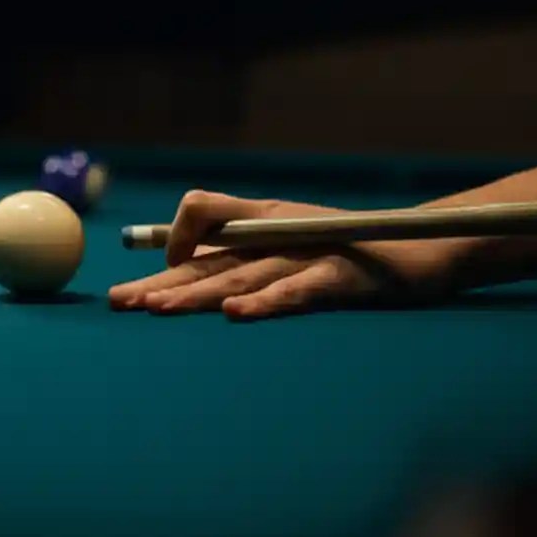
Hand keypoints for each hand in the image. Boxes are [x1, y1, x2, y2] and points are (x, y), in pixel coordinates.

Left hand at [108, 191, 448, 318]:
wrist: (417, 249)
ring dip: (197, 294)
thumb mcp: (283, 238)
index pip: (199, 226)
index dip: (171, 253)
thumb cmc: (342, 247)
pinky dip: (265, 302)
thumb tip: (177, 263)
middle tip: (119, 302)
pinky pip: (296, 292)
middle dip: (160, 283)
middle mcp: (275, 234)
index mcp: (258, 223)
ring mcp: (305, 255)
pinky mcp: (337, 279)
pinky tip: (234, 313)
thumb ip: (235, 246)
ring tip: (156, 309)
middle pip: (207, 260)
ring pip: (241, 275)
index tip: (151, 290)